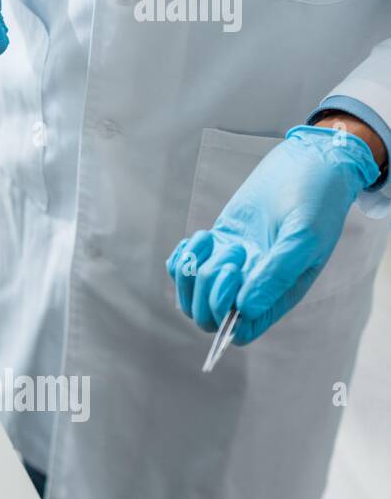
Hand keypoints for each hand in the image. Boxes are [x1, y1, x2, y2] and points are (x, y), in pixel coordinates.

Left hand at [166, 125, 379, 341]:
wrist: (308, 166)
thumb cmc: (315, 203)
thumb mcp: (303, 237)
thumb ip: (276, 274)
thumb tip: (245, 310)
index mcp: (278, 296)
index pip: (239, 331)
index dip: (225, 316)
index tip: (233, 275)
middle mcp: (252, 288)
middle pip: (207, 315)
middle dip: (208, 287)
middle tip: (234, 250)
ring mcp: (232, 268)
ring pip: (191, 294)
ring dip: (192, 270)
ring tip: (212, 238)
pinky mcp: (216, 246)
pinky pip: (184, 268)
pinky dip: (183, 257)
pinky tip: (202, 237)